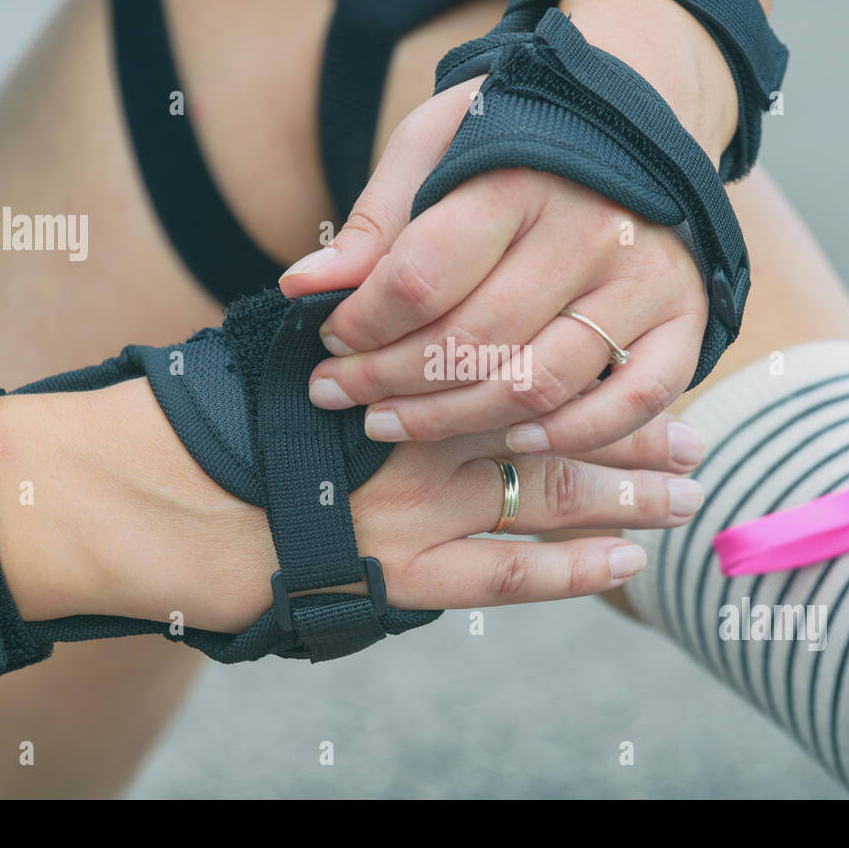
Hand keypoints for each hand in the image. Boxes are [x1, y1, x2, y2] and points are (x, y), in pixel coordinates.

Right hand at [0, 377, 704, 634]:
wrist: (153, 495)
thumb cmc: (210, 413)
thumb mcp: (282, 340)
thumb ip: (341, 310)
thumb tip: (353, 275)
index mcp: (409, 365)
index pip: (526, 354)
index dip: (592, 363)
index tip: (646, 364)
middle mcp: (430, 429)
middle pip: (558, 422)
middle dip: (632, 435)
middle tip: (695, 442)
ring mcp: (423, 502)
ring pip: (548, 491)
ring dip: (623, 494)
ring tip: (684, 498)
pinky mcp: (403, 572)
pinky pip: (505, 571)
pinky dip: (567, 569)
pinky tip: (622, 565)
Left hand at [279, 78, 707, 463]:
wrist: (639, 112)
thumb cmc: (519, 136)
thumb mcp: (438, 145)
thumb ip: (377, 222)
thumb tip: (303, 286)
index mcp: (517, 179)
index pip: (420, 278)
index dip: (362, 324)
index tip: (329, 340)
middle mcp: (589, 231)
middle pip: (472, 343)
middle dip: (387, 381)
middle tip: (338, 394)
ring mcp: (645, 281)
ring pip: (539, 385)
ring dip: (453, 421)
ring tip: (393, 423)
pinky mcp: (687, 318)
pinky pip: (633, 402)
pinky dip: (575, 436)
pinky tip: (514, 441)